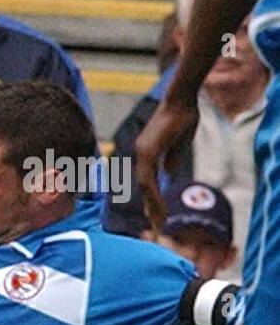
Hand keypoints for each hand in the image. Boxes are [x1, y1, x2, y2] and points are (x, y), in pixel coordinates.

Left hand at [135, 97, 198, 231]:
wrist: (182, 99)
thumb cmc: (184, 116)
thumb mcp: (179, 143)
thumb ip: (172, 158)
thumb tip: (169, 173)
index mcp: (147, 153)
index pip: (147, 181)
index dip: (152, 198)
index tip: (157, 213)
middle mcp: (141, 154)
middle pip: (143, 187)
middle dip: (151, 207)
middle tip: (157, 225)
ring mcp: (142, 153)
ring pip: (145, 186)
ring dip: (153, 205)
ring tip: (160, 221)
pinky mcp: (147, 152)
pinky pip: (148, 179)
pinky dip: (154, 195)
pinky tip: (160, 207)